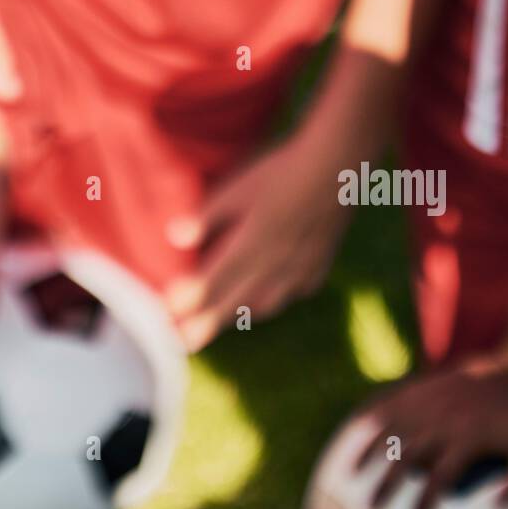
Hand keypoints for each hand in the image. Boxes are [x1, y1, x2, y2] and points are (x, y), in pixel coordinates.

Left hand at [161, 136, 351, 351]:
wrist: (340, 165)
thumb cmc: (282, 172)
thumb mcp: (239, 188)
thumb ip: (206, 215)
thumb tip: (173, 237)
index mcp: (252, 246)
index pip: (212, 285)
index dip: (189, 304)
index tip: (167, 317)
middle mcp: (276, 266)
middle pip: (234, 305)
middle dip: (205, 325)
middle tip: (183, 343)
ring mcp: (300, 271)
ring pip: (263, 305)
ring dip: (237, 316)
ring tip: (216, 324)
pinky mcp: (317, 269)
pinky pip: (289, 295)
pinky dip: (269, 302)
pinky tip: (261, 302)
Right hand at [355, 363, 507, 508]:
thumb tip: (493, 508)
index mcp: (469, 438)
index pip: (439, 478)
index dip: (423, 505)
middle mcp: (441, 421)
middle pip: (406, 458)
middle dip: (386, 487)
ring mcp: (427, 403)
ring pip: (388, 431)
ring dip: (366, 454)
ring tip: (348, 478)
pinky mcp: (418, 391)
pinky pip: (385, 407)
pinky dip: (366, 423)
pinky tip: (351, 440)